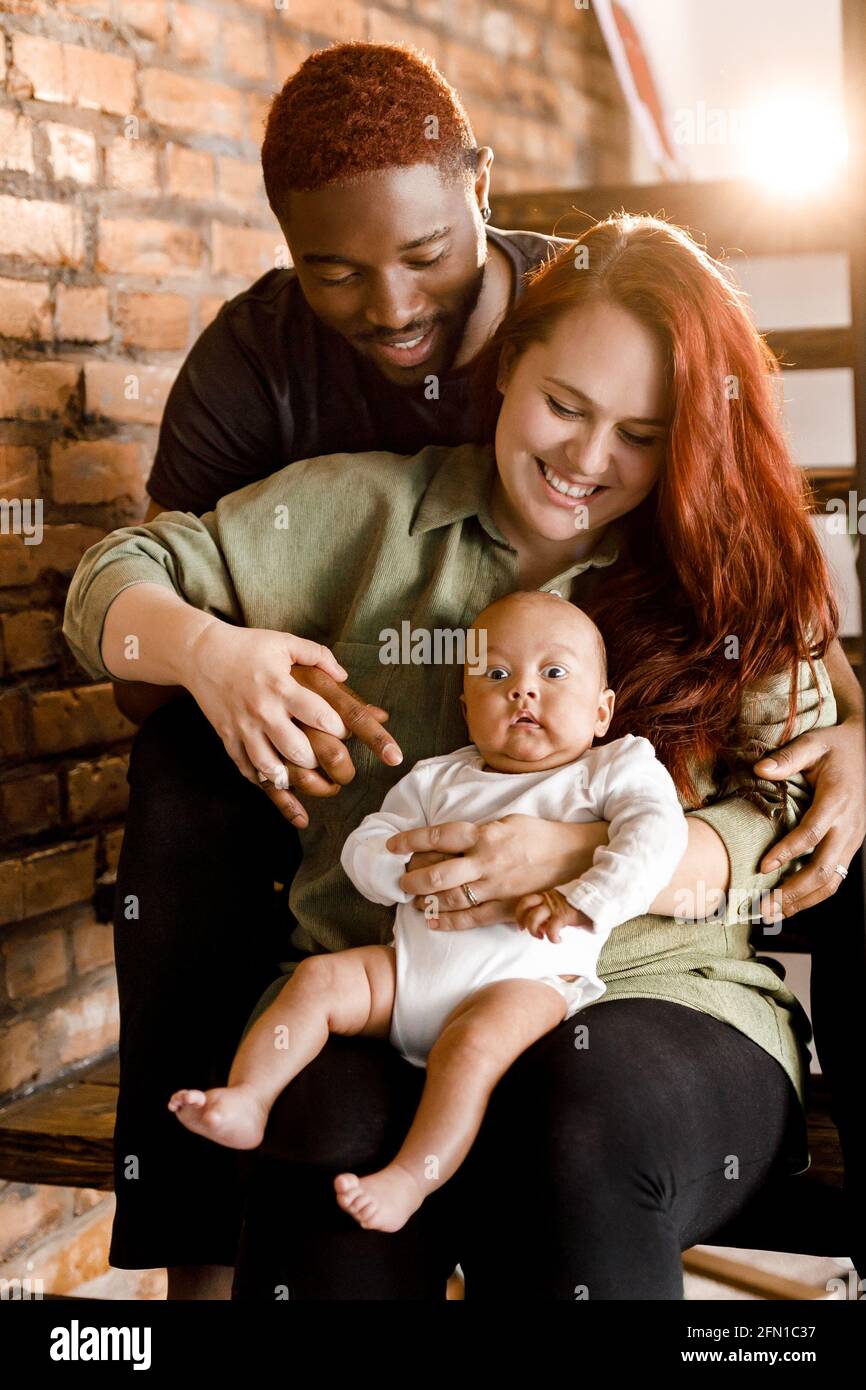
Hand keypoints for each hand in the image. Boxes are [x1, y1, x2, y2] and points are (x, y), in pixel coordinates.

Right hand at [183, 622, 354, 816]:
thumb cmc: (247, 646)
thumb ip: (318, 655)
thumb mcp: (285, 642)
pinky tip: (275, 780)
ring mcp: (243, 727)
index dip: (338, 728)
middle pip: (297, 750)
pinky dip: (261, 779)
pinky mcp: (227, 737)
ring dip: (290, 777)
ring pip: (270, 766)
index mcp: (282, 687)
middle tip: (325, 758)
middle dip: (318, 760)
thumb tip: (343, 675)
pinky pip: (244, 767)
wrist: (200, 653)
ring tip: (303, 774)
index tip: (343, 731)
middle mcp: (263, 711)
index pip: (319, 716)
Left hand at [385, 814, 601, 930]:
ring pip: (452, 897)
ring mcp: (496, 886)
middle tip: (400, 881)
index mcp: (486, 834)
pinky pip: (473, 918)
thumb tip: (451, 839)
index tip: (392, 846)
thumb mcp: (507, 821)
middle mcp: (486, 861)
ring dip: (428, 900)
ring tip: (412, 901)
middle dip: (414, 878)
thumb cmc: (539, 834)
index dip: (411, 841)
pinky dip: (450, 921)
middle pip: (439, 872)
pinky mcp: (507, 906)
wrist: (574, 856)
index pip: (439, 836)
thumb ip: (479, 831)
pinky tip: (432, 921)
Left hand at [515, 889, 592, 942]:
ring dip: (534, 931)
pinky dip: (552, 938)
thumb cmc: (577, 905)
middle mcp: (547, 900)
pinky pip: (551, 929)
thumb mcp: (560, 903)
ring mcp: (554, 907)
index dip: (519, 914)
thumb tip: (543, 926)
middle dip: (525, 924)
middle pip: (525, 909)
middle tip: (533, 933)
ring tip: (542, 937)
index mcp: (545, 896)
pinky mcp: (564, 915)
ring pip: (534, 918)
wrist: (594, 898)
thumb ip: (551, 910)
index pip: (525, 901)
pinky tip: (559, 940)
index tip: (521, 926)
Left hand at [754, 716, 865, 915]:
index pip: (812, 834)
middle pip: (824, 869)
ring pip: (832, 880)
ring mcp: (852, 839)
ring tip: (774, 913)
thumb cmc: (836, 747)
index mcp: (837, 800)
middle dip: (794, 892)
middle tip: (765, 907)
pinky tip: (791, 902)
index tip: (762, 866)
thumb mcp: (813, 743)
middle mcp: (848, 826)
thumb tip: (760, 770)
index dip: (787, 852)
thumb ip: (788, 758)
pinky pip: (834, 876)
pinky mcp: (850, 845)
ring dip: (803, 900)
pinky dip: (813, 893)